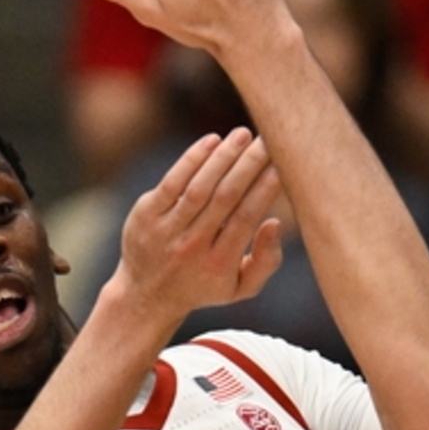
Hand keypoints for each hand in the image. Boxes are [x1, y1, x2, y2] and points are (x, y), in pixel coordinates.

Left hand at [110, 128, 284, 326]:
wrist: (146, 295)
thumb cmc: (203, 285)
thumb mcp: (240, 288)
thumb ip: (266, 261)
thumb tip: (275, 222)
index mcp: (219, 264)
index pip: (246, 218)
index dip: (265, 189)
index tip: (282, 165)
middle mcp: (192, 247)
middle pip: (225, 197)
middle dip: (249, 165)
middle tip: (269, 140)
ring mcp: (166, 230)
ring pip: (199, 187)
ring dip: (223, 157)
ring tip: (243, 134)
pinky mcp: (145, 215)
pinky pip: (172, 182)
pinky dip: (192, 160)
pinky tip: (212, 141)